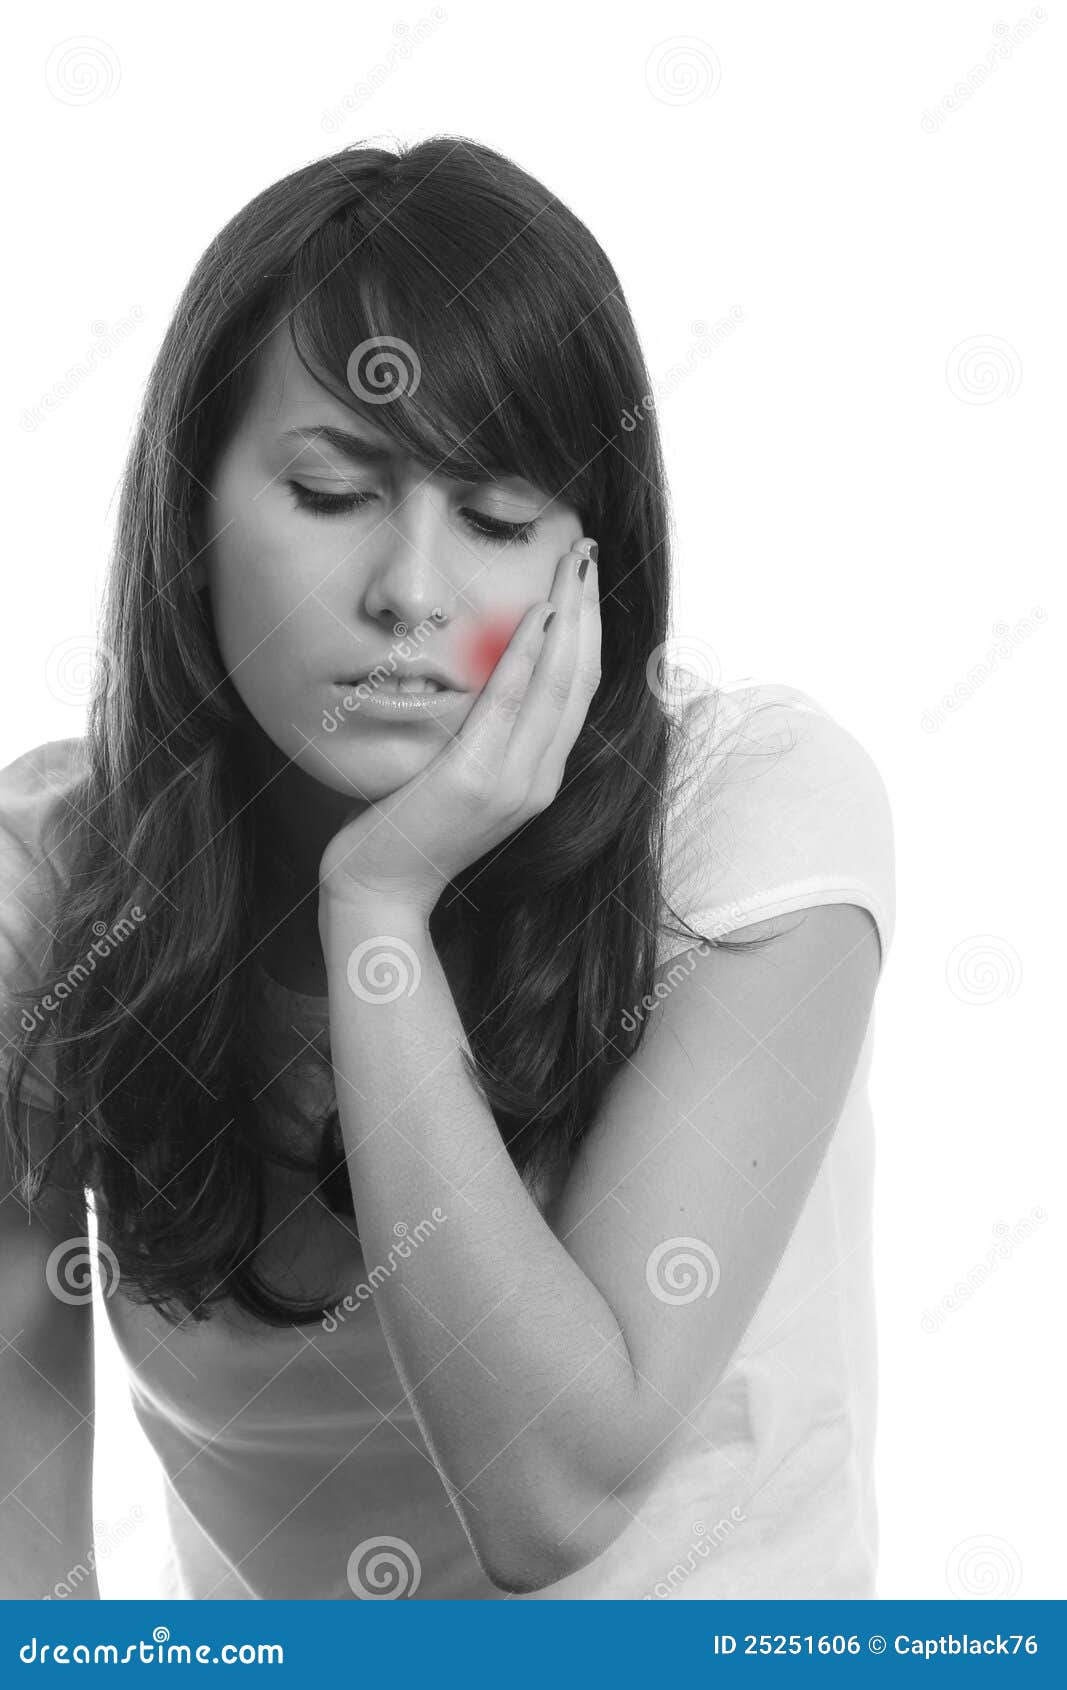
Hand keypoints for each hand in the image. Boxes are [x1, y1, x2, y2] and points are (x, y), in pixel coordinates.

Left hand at [318, 539, 600, 924]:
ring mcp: (513, 783)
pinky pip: (511, 704)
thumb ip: (482, 732)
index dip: (591, 629)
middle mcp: (539, 779)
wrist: (380, 887)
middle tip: (589, 551)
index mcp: (539, 776)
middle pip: (583, 678)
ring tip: (574, 564)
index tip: (586, 579)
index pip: (581, 690)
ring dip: (571, 617)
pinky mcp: (477, 780)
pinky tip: (538, 614)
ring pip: (560, 684)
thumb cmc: (407, 828)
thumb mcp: (457, 773)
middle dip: (589, 609)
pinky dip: (530, 656)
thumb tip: (483, 673)